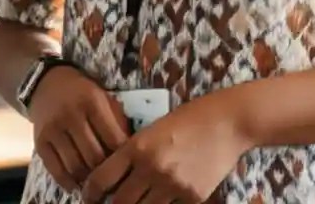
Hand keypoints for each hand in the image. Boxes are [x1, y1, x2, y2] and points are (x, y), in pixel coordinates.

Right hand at [26, 64, 130, 193]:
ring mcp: (52, 129)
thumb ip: (118, 123)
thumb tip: (129, 155)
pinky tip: (78, 184)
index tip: (128, 165)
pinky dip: (68, 182)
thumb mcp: (104, 99)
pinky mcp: (39, 141)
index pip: (113, 140)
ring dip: (88, 179)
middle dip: (106, 171)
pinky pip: (55, 170)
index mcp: (92, 102)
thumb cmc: (83, 94)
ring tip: (97, 182)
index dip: (124, 157)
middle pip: (94, 156)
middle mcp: (70, 115)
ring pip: (75, 167)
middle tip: (114, 178)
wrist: (47, 84)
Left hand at [81, 90, 250, 203]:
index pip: (101, 179)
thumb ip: (132, 153)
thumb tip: (112, 178)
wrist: (228, 122)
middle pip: (119, 203)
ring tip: (133, 201)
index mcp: (136, 147)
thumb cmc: (187, 120)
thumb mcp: (151, 130)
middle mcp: (152, 168)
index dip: (89, 193)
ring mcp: (173, 185)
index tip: (87, 197)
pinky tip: (160, 199)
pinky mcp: (194, 197)